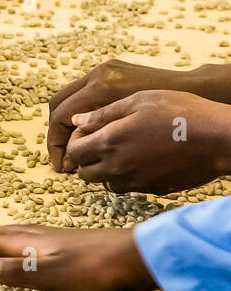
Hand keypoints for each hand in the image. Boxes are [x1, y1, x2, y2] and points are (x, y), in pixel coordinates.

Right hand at [0, 226, 155, 290]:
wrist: (130, 255)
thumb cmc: (90, 265)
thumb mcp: (50, 273)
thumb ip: (16, 270)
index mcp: (30, 241)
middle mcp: (40, 233)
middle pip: (7, 232)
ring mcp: (57, 234)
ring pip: (24, 231)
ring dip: (11, 237)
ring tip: (1, 240)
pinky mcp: (72, 239)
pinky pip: (40, 235)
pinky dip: (29, 238)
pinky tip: (38, 243)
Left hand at [48, 59, 230, 170]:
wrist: (218, 138)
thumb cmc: (180, 112)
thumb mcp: (138, 101)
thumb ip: (103, 114)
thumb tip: (77, 121)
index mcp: (110, 143)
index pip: (74, 151)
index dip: (76, 139)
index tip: (89, 129)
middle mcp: (119, 168)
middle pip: (85, 173)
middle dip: (86, 158)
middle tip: (101, 141)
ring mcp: (138, 182)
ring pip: (106, 183)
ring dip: (105, 170)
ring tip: (121, 150)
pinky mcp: (155, 189)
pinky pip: (129, 188)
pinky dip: (126, 177)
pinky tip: (141, 159)